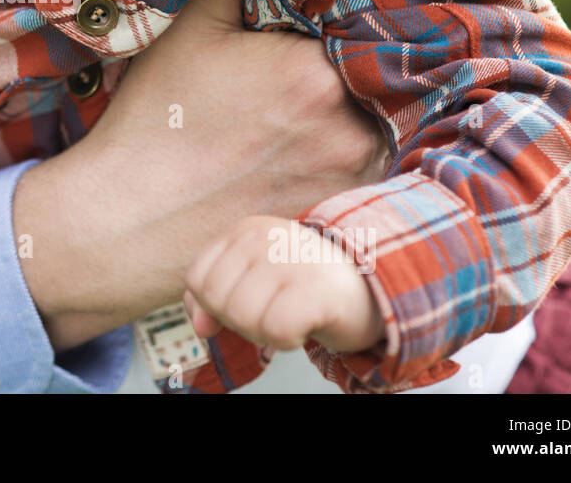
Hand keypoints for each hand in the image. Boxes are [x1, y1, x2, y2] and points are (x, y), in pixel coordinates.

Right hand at [15, 0, 390, 349]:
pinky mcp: (339, 214)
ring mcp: (352, 177)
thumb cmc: (154, 121)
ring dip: (356, 111)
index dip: (335, 22)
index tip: (313, 25)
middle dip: (346, 66)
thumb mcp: (190, 31)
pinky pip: (368, 171)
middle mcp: (350, 125)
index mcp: (314, 71)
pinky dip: (350, 156)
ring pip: (375, 123)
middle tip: (305, 70)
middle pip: (368, 76)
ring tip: (304, 113)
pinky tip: (307, 151)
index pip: (353, 25)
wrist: (128, 220)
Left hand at [183, 216, 384, 352]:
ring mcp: (293, 258)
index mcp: (245, 230)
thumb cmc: (305, 290)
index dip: (216, 304)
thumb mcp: (252, 284)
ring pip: (242, 317)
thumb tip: (200, 328)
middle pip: (217, 300)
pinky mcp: (318, 288)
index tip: (251, 301)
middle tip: (275, 311)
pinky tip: (307, 325)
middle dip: (240, 321)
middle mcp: (266, 237)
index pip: (197, 278)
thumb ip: (214, 299)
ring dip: (265, 333)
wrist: (373, 292)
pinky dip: (288, 340)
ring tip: (291, 316)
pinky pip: (276, 330)